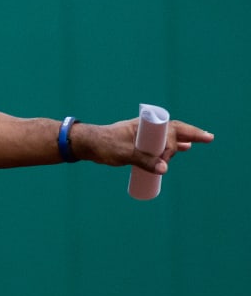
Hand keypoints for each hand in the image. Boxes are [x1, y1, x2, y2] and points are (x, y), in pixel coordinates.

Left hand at [78, 118, 213, 172]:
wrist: (86, 144)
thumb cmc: (103, 145)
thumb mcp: (124, 154)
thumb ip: (144, 161)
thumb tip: (164, 169)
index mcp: (144, 126)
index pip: (170, 128)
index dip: (186, 133)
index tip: (197, 140)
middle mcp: (146, 129)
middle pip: (173, 130)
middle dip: (192, 134)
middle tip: (208, 138)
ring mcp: (144, 137)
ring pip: (169, 137)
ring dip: (184, 140)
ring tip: (202, 141)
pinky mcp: (140, 145)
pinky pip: (161, 144)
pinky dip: (173, 146)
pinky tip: (184, 149)